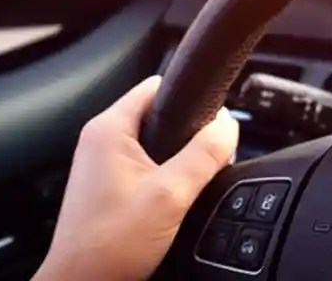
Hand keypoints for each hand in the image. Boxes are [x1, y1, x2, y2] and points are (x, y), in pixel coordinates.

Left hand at [33, 76, 238, 280]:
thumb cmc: (109, 246)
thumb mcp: (170, 194)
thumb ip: (204, 154)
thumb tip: (229, 124)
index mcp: (109, 129)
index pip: (158, 87)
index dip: (192, 97)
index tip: (217, 116)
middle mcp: (102, 141)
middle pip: (161, 114)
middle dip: (191, 133)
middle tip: (209, 159)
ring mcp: (104, 165)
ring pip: (158, 143)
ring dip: (182, 158)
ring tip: (193, 182)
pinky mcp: (111, 187)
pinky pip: (150, 166)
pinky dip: (169, 175)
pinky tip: (179, 197)